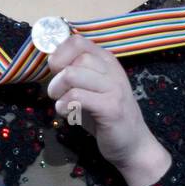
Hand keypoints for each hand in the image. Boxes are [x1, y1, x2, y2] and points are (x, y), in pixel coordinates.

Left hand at [45, 32, 170, 185]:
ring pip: (72, 75)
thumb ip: (76, 73)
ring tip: (61, 104)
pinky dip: (64, 106)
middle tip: (57, 93)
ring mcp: (114, 88)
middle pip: (76, 57)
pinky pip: (77, 97)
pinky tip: (67, 115)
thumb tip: (51, 61)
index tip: (55, 71)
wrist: (133, 144)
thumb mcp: (91, 89)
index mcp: (107, 61)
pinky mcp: (111, 108)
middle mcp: (112, 70)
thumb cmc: (106, 116)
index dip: (60, 52)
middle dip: (57, 76)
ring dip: (58, 91)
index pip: (78, 41)